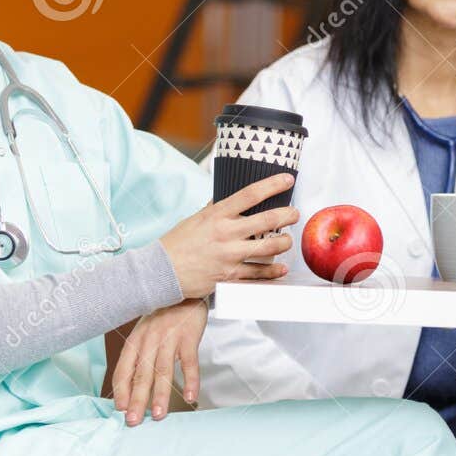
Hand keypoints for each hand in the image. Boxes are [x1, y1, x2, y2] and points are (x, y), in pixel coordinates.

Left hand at [113, 298, 207, 425]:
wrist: (185, 290)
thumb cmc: (163, 317)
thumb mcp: (144, 333)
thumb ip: (139, 357)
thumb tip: (131, 387)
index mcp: (135, 341)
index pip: (122, 371)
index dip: (120, 391)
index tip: (120, 410)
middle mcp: (148, 341)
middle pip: (141, 375)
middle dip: (137, 400)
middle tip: (134, 421)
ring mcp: (169, 338)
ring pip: (163, 371)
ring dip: (161, 395)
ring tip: (159, 415)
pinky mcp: (188, 337)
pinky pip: (189, 362)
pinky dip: (190, 381)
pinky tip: (190, 396)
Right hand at [161, 173, 298, 297]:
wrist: (160, 271)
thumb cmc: (176, 243)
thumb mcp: (195, 218)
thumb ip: (215, 208)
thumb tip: (226, 194)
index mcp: (217, 214)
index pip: (250, 194)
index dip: (273, 185)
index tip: (288, 180)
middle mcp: (226, 233)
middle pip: (268, 219)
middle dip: (288, 215)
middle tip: (295, 213)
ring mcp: (230, 255)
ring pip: (269, 247)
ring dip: (284, 242)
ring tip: (287, 239)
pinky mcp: (230, 275)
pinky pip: (259, 273)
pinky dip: (273, 271)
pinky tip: (281, 268)